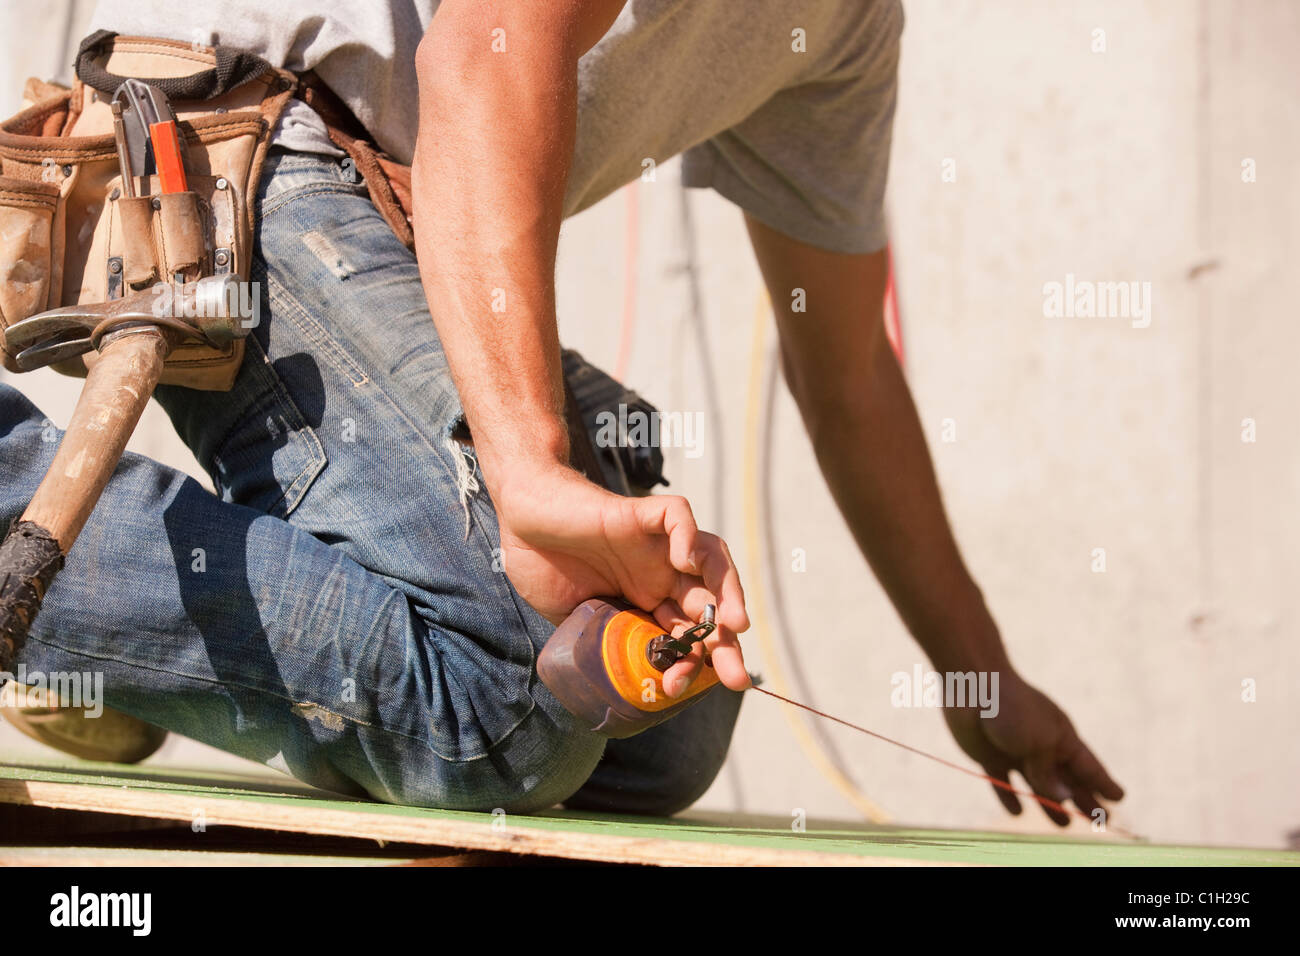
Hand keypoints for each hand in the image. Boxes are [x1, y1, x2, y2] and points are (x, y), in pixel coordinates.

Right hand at [494, 463, 749, 693]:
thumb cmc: (543, 567)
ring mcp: (653, 542)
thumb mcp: (574, 621)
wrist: (518, 522)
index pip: (687, 633)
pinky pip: (676, 516)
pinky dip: (688, 535)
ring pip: (710, 558)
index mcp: (647, 600)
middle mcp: (660, 572)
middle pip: (710, 604)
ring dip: (729, 590)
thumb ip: (600, 644)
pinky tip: (685, 561)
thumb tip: (620, 686)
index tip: (681, 690)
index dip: (693, 662)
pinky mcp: (638, 513)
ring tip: (735, 624)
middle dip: (727, 641)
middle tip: (736, 677)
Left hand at [942, 670, 1123, 825]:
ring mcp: (1016, 753)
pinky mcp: (989, 757)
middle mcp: (1042, 748)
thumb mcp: (1038, 742)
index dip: (1105, 783)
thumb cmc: (1014, 710)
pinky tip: (1016, 811)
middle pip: (1068, 781)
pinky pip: (1002, 782)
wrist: (974, 686)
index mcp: (1063, 739)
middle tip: (1103, 820)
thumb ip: (1047, 774)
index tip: (1120, 798)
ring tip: (1064, 825)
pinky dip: (1009, 797)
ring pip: (1038, 786)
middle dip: (1085, 800)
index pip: (1090, 767)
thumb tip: (1063, 799)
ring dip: (1051, 805)